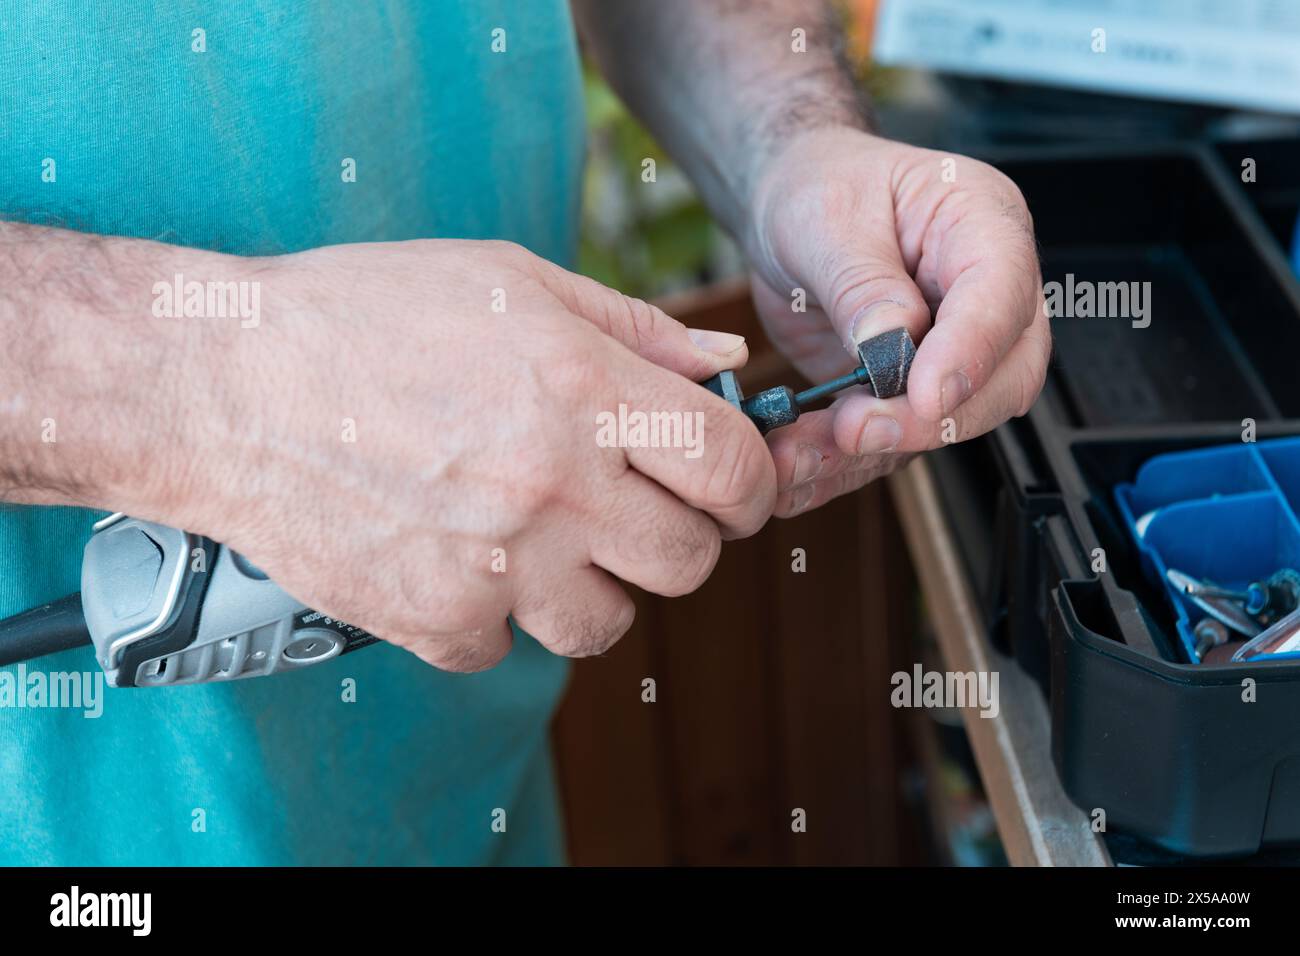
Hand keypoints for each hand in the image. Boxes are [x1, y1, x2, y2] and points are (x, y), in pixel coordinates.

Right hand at [158, 239, 775, 670]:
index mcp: (585, 390)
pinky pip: (506, 649)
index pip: (734, 472)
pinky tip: (454, 556)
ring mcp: (495, 564)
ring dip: (592, 588)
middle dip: (678, 539)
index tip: (728, 490)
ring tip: (540, 540)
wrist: (225, 384)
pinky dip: (491, 616)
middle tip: (632, 511)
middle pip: (688, 563)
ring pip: (607, 625)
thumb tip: (724, 371)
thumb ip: (634, 329)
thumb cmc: (367, 316)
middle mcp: (553, 484)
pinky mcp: (434, 620)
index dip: (750, 486)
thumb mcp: (512, 283)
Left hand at [744, 127, 1050, 515]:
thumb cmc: (820, 187)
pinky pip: (889, 443)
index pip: (1004, 297)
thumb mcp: (827, 217)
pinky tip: (793, 474)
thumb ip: (861, 280)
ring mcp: (950, 353)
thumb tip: (891, 347)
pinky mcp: (905, 394)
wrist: (786, 206)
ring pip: (943, 425)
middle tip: (856, 429)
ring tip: (800, 458)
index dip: (970, 353)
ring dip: (872, 453)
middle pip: (1001, 380)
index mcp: (983, 228)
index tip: (925, 394)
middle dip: (929, 419)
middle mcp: (984, 298)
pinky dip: (840, 466)